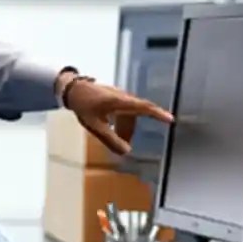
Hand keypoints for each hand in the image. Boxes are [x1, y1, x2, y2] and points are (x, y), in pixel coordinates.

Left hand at [58, 73, 173, 155]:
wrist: (71, 89)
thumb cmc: (83, 106)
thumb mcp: (95, 126)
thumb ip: (110, 139)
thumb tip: (126, 152)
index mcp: (120, 101)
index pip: (144, 107)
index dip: (158, 114)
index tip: (170, 119)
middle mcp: (123, 97)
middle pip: (137, 115)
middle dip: (133, 130)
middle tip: (126, 144)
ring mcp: (120, 96)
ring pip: (130, 114)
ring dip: (126, 128)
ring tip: (116, 140)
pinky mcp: (115, 97)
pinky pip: (124, 111)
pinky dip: (121, 122)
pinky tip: (113, 130)